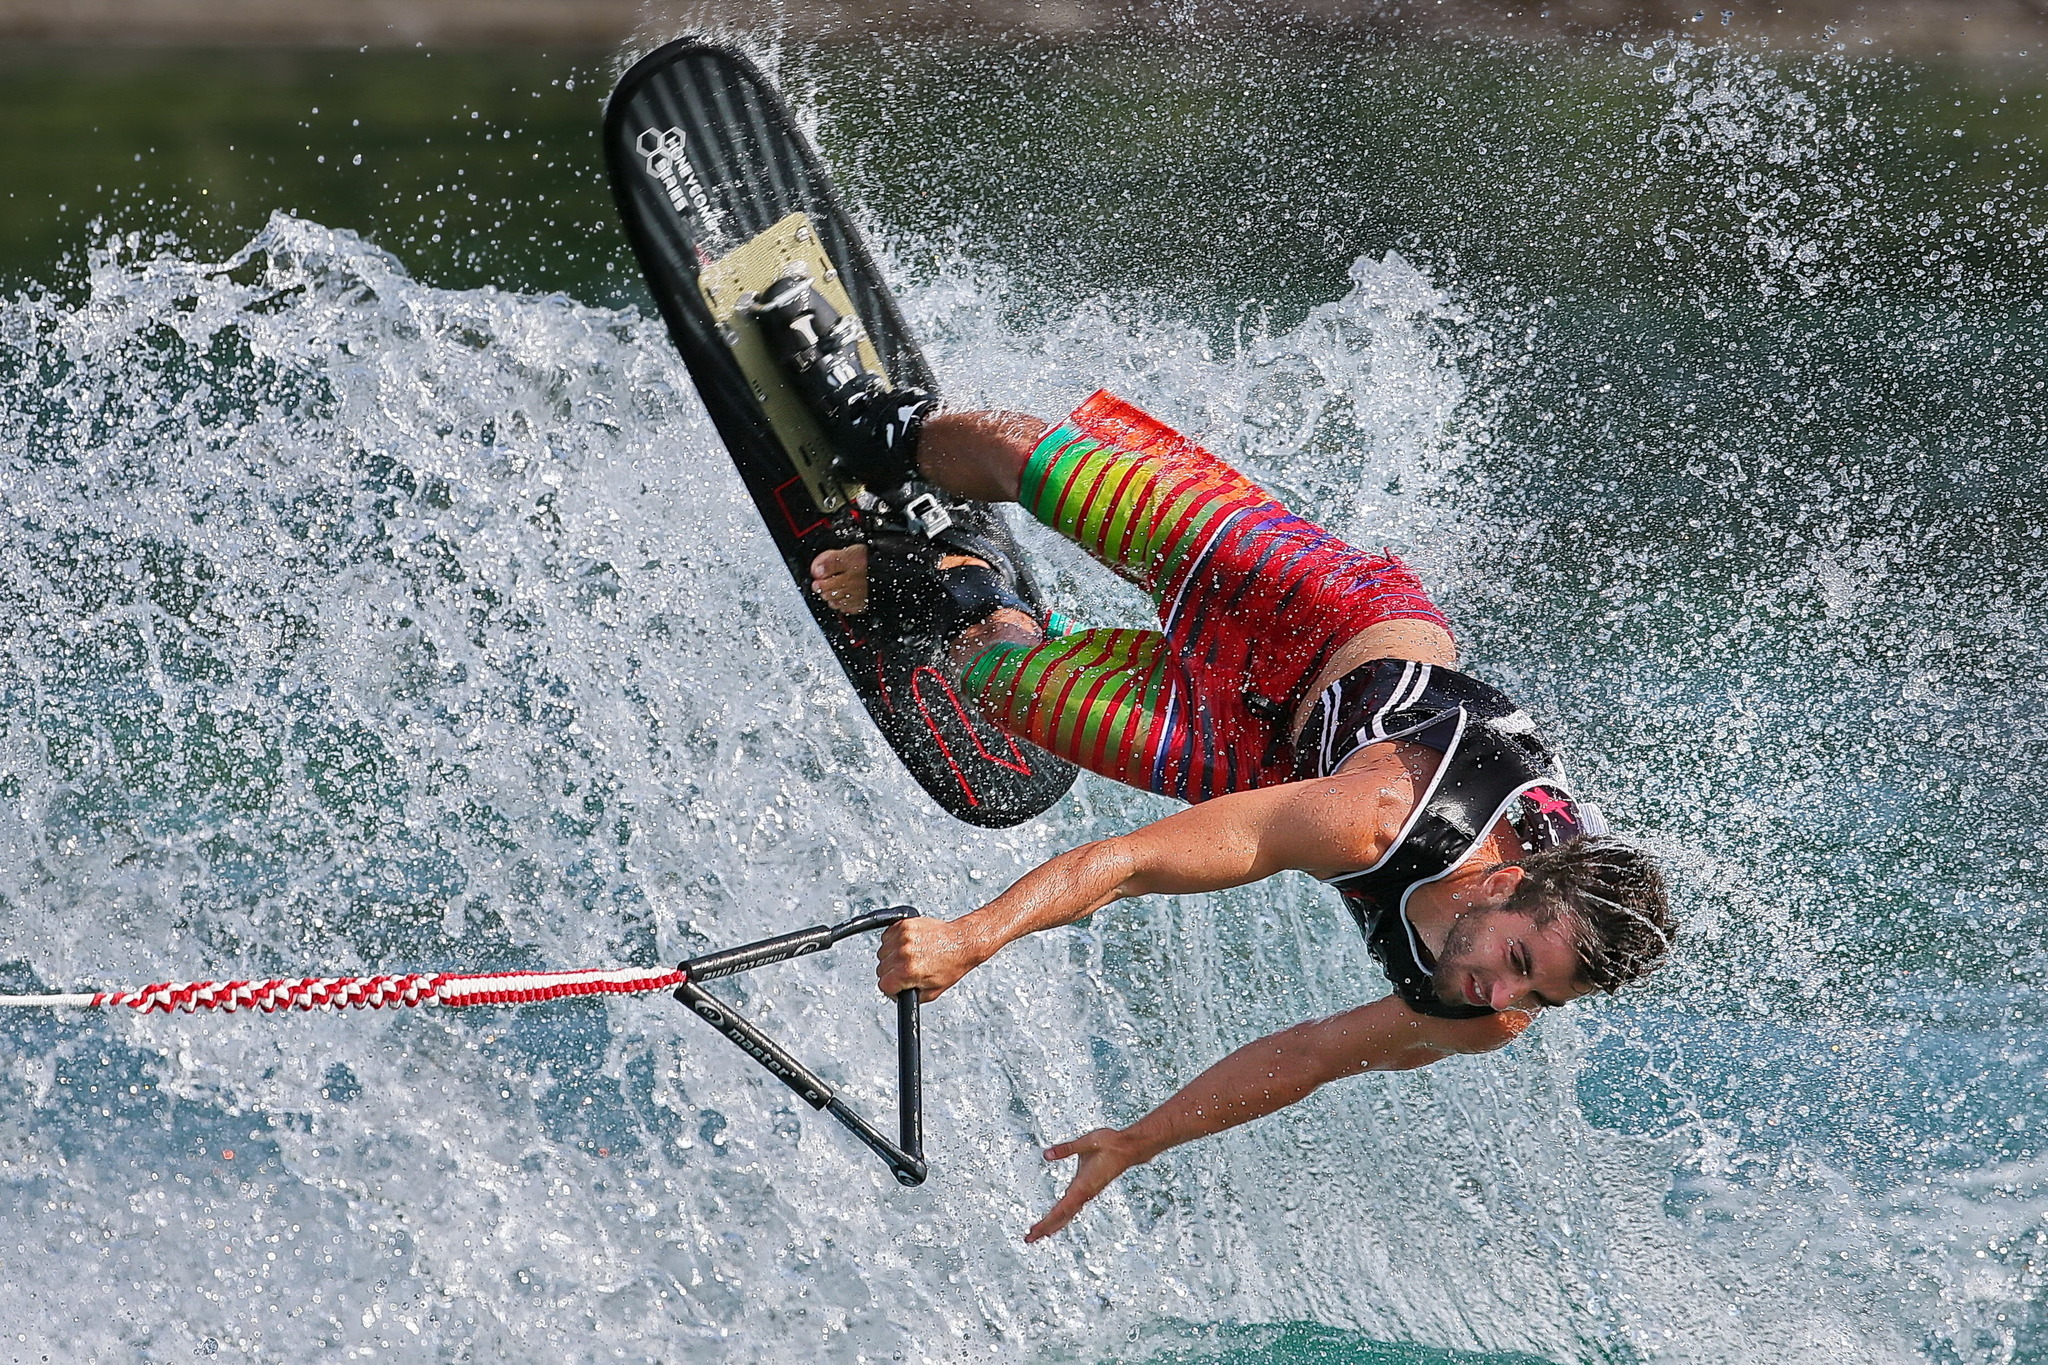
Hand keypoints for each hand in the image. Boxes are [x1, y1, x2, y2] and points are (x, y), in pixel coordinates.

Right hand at [876, 917, 984, 1000]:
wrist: (961, 941)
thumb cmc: (952, 964)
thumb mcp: (933, 992)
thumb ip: (911, 997)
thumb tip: (899, 996)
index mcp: (908, 971)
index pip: (884, 985)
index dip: (892, 989)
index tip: (898, 986)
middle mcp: (903, 953)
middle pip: (881, 969)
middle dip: (892, 974)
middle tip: (906, 972)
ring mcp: (903, 937)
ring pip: (882, 952)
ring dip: (891, 957)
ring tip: (908, 958)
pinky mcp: (904, 924)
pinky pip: (887, 936)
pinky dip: (893, 942)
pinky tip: (906, 946)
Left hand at [1024, 1128, 1148, 1242]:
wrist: (1129, 1148)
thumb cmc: (1110, 1143)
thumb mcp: (1086, 1142)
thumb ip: (1066, 1149)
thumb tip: (1046, 1155)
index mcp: (1083, 1185)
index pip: (1061, 1209)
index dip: (1046, 1222)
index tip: (1034, 1232)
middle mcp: (1084, 1193)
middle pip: (1062, 1216)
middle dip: (1046, 1228)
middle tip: (1029, 1239)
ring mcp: (1087, 1193)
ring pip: (1068, 1214)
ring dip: (1053, 1224)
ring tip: (1040, 1234)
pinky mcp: (1088, 1189)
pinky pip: (1073, 1207)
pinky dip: (1062, 1216)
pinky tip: (1058, 1218)